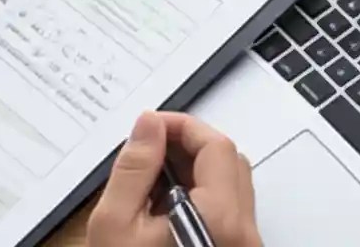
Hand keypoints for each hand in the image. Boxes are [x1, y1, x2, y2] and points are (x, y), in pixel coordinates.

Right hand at [87, 112, 259, 246]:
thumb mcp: (115, 225)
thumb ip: (133, 169)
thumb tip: (149, 125)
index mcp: (219, 217)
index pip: (216, 145)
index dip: (182, 126)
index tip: (151, 126)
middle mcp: (243, 231)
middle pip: (228, 160)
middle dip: (189, 144)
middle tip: (150, 147)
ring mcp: (244, 243)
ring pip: (230, 183)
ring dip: (195, 169)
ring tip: (152, 180)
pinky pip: (229, 209)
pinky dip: (201, 194)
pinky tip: (164, 208)